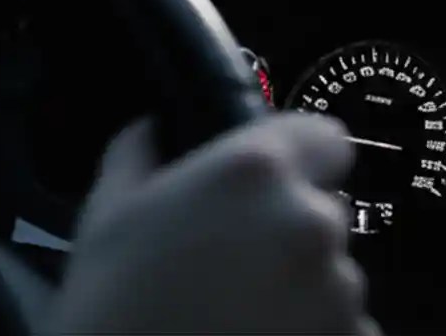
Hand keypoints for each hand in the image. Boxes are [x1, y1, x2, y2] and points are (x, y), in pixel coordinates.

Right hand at [47, 114, 381, 334]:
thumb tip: (152, 130)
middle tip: (235, 262)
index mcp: (255, 171)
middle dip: (289, 231)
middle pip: (324, 210)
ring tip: (240, 311)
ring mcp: (338, 291)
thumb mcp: (106, 214)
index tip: (274, 184)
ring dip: (301, 286)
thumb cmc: (111, 303)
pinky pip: (339, 326)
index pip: (327, 138)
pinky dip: (309, 331)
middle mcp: (310, 221)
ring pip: (333, 273)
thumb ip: (140, 153)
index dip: (302, 159)